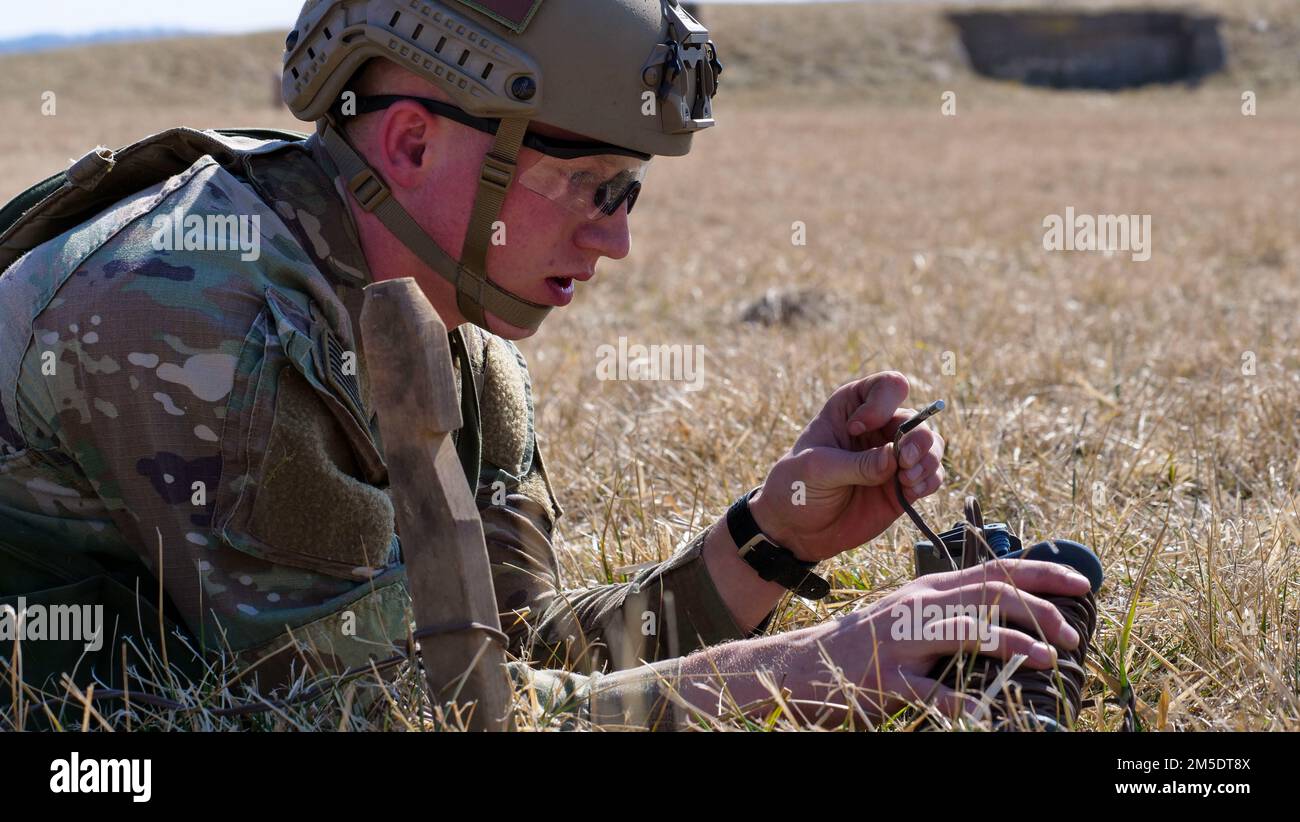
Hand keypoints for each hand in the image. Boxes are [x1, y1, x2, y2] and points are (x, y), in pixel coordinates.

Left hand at [748, 371, 943, 561]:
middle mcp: (879, 427)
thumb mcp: (817, 469)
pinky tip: (911, 491)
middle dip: (916, 438)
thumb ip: (856, 464)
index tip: (856, 428)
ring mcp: (894, 457)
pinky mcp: (904, 485)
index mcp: (852, 407)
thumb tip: (895, 459)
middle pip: (917, 418)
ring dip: (927, 460)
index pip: (887, 387)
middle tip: (903, 461)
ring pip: (931, 445)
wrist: (798, 529)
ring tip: (907, 480)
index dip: (881, 404)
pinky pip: (933, 475)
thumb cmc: (797, 486)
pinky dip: (930, 480)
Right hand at [801, 559, 1090, 719]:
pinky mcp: (890, 678)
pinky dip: (963, 702)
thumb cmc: (874, 640)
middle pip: (989, 595)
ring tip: (1046, 658)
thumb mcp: (916, 611)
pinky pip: (931, 690)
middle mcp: (920, 606)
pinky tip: (988, 712)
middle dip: (1038, 610)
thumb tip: (1019, 606)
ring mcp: (904, 640)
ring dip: (1012, 643)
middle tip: (1071, 635)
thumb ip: (959, 605)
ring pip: (965, 631)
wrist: (810, 663)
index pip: (996, 570)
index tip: (1085, 583)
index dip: (1044, 573)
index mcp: (933, 588)